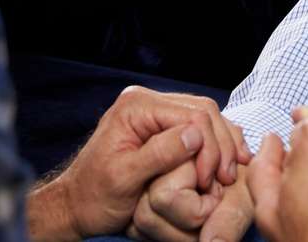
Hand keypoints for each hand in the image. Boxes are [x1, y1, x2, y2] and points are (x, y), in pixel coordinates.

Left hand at [27, 87, 249, 240]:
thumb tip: (196, 136)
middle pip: (203, 111)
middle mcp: (147, 101)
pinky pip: (197, 129)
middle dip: (220, 145)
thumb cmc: (95, 197)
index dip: (209, 146)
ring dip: (221, 146)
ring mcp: (155, 112)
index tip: (211, 181)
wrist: (77, 206)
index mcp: (136, 106)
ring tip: (229, 175)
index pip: (191, 114)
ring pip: (205, 118)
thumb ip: (159, 154)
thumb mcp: (124, 178)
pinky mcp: (161, 127)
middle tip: (227, 178)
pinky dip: (213, 146)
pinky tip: (223, 164)